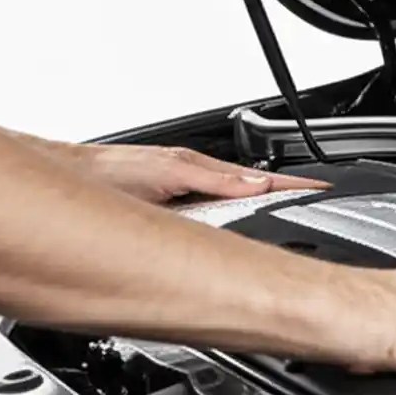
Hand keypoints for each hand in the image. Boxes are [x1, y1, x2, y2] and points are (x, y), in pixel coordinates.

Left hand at [66, 144, 329, 203]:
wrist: (70, 181)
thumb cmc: (108, 172)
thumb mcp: (167, 173)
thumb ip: (214, 179)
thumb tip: (258, 183)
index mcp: (205, 173)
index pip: (262, 179)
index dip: (295, 185)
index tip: (325, 188)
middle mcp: (199, 186)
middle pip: (254, 192)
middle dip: (287, 196)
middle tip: (319, 201)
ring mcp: (188, 199)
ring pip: (235, 205)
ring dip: (264, 206)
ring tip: (293, 210)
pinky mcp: (174, 214)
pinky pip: (217, 216)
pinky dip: (238, 217)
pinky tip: (243, 223)